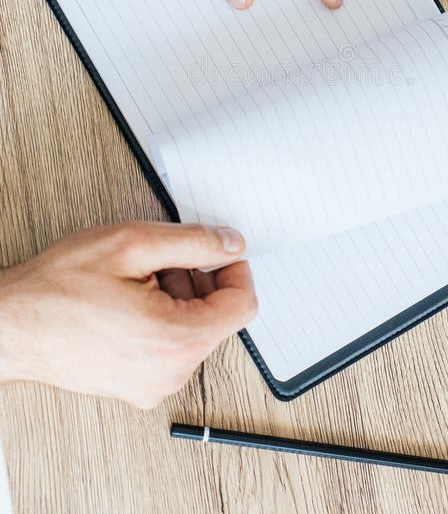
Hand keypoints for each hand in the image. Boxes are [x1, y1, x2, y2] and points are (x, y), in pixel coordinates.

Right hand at [0, 222, 256, 407]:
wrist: (9, 327)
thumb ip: (193, 242)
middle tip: (164, 260)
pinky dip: (162, 319)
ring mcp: (152, 385)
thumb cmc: (58, 289)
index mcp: (176, 340)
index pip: (243, 306)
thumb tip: (231, 244)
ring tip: (139, 279)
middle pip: (218, 319)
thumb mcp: (132, 245)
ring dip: (179, 298)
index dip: (236, 271)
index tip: (219, 253)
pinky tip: (129, 300)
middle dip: (200, 281)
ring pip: (194, 332)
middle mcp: (170, 373)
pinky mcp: (135, 387)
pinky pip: (170, 349)